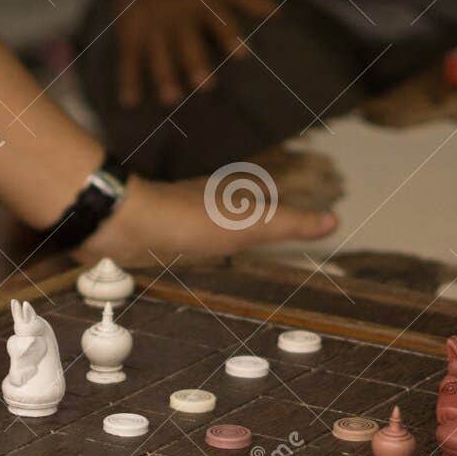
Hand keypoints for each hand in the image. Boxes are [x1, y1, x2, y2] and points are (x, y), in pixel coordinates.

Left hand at [78, 174, 336, 260]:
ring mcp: (175, 218)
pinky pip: (176, 240)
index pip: (261, 196)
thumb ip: (288, 223)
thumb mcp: (248, 225)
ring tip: (227, 247)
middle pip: (231, 208)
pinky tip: (183, 258)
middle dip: (246, 218)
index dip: (276, 203)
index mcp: (227, 197)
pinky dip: (187, 246)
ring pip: (202, 223)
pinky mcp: (151, 235)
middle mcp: (201, 202)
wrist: (122, 224)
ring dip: (215, 232)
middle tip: (261, 230)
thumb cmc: (187, 222)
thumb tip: (334, 219)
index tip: (290, 208)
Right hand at [113, 0, 275, 106]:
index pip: (219, 19)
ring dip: (163, 75)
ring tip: (171, 98)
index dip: (230, 36)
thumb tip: (280, 15)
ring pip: (158, 52)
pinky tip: (130, 101)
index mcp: (203, 1)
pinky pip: (128, 58)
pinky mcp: (131, 33)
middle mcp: (178, 14)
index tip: (242, 56)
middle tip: (205, 85)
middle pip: (187, 40)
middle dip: (195, 61)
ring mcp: (153, 25)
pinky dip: (127, 80)